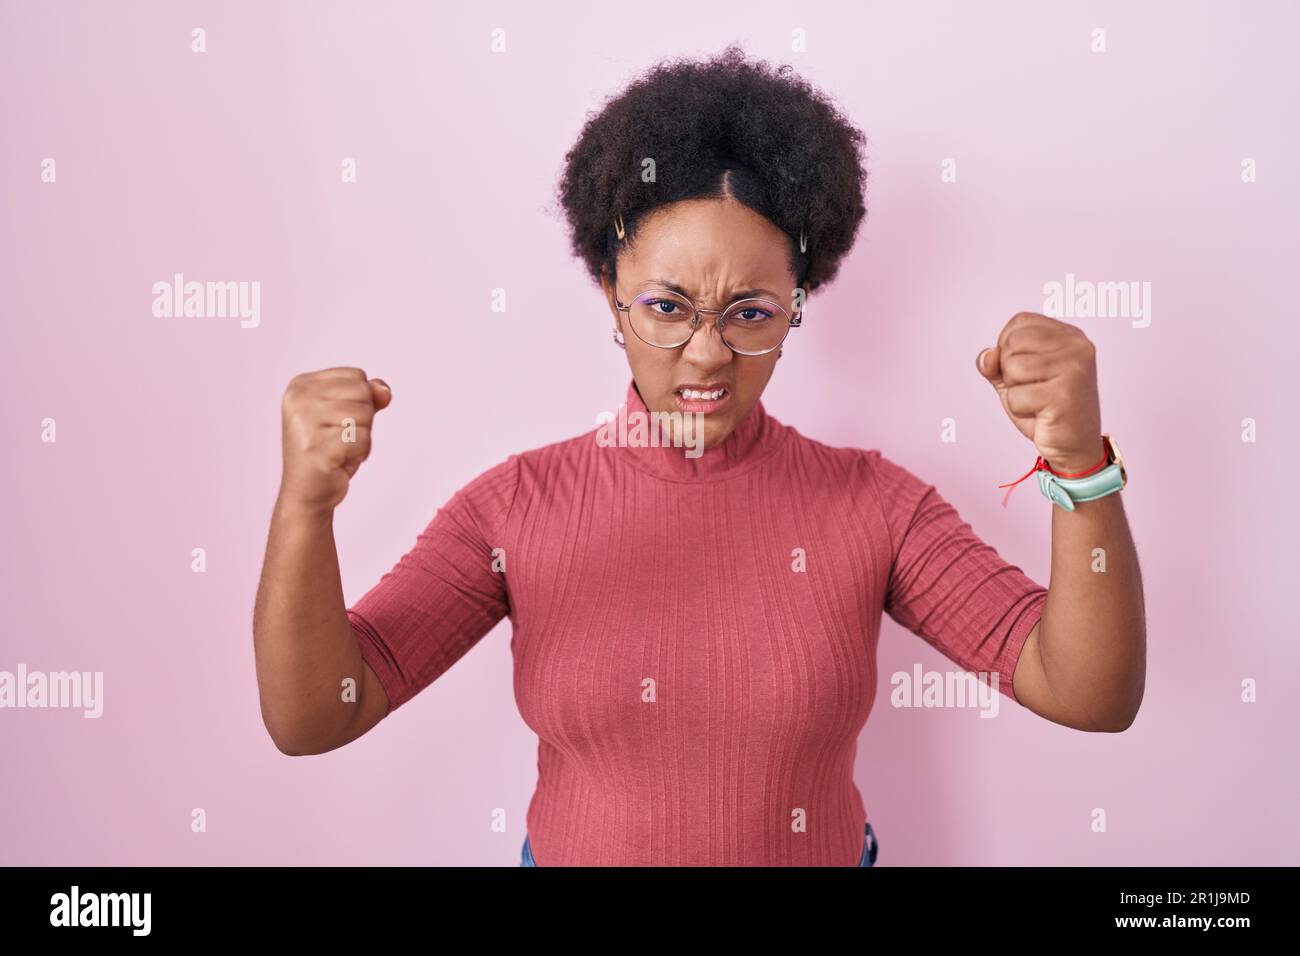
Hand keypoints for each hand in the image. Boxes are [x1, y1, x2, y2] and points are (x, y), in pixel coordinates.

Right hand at [279, 367, 391, 514]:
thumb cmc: (327, 451)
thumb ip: (367, 394)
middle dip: (362, 419)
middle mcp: (298, 399)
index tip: (336, 421)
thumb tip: (384, 391)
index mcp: (300, 385)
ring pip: (365, 415)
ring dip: (362, 437)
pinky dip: (360, 453)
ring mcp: (304, 423)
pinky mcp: (316, 447)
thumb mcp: (346, 414)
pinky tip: (339, 461)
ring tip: (339, 449)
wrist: (307, 492)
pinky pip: (363, 439)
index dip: (360, 401)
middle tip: (339, 438)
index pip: (356, 376)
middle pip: (363, 393)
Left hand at [976, 313, 1102, 473]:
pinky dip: (1020, 410)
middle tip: (1035, 390)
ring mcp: (1074, 368)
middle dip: (1010, 372)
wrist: (1072, 446)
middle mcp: (1077, 346)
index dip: (1007, 348)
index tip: (1028, 371)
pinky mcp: (1066, 393)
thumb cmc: (1044, 409)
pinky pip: (1017, 396)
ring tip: (1038, 402)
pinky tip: (1042, 414)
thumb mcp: (1014, 380)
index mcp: (1068, 335)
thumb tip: (987, 357)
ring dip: (1016, 392)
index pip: (1019, 322)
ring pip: (1013, 368)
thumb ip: (995, 363)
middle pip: (1013, 343)